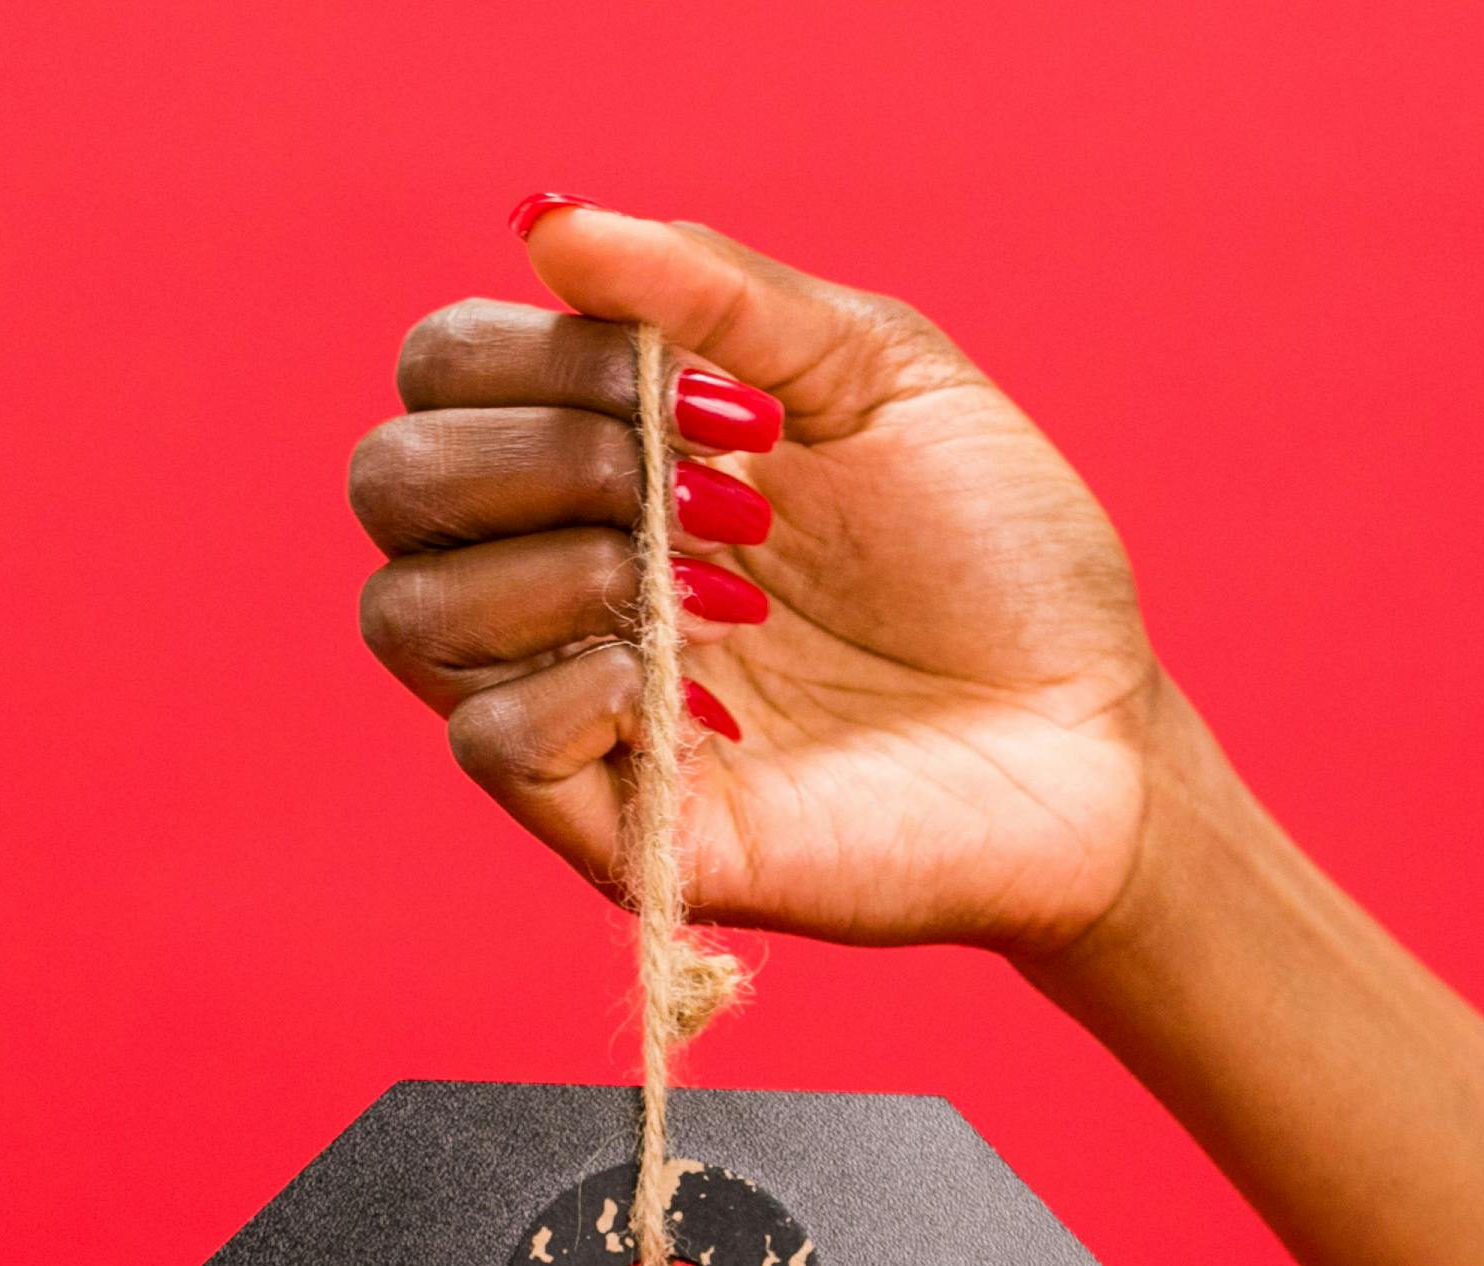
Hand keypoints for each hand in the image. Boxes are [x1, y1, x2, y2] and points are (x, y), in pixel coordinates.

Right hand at [348, 203, 1172, 957]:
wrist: (1092, 729)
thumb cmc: (995, 553)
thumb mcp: (875, 367)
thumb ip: (716, 289)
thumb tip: (549, 221)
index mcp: (604, 451)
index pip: (443, 372)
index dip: (539, 354)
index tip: (722, 398)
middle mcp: (562, 573)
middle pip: (390, 480)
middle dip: (534, 452)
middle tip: (706, 492)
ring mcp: (577, 705)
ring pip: (408, 615)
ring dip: (557, 565)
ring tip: (724, 586)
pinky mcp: (614, 826)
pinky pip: (486, 745)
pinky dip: (574, 689)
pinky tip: (709, 685)